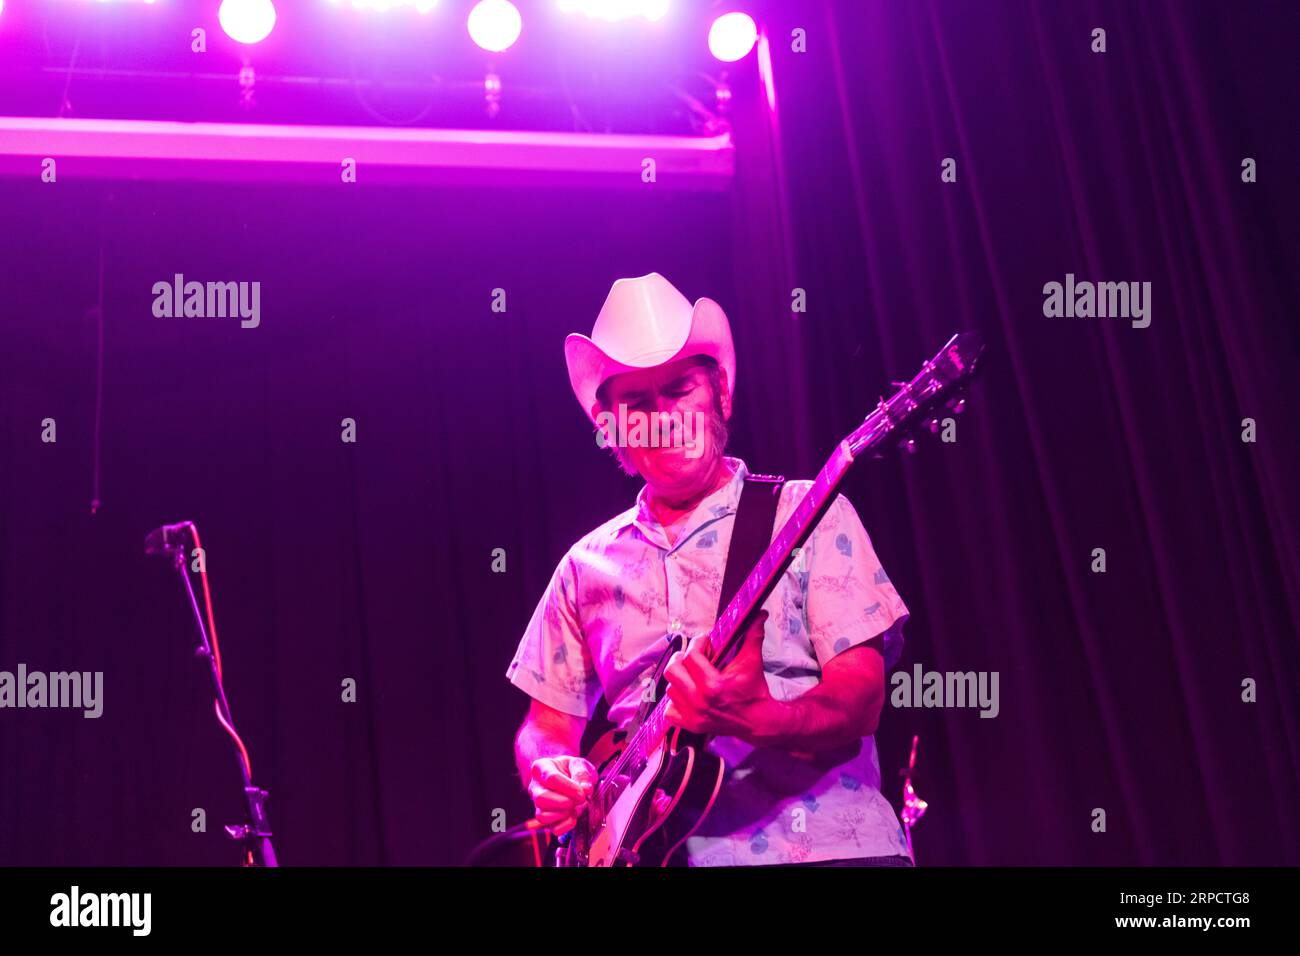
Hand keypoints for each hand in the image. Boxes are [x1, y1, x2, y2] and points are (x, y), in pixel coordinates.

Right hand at [528, 755, 595, 835]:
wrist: (574, 779)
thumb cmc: (574, 770)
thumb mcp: (580, 764)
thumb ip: (583, 774)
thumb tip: (585, 789)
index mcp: (541, 767)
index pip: (550, 778)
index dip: (568, 788)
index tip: (582, 793)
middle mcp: (535, 787)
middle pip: (541, 799)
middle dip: (564, 802)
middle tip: (580, 800)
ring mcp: (538, 805)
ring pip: (543, 816)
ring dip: (563, 814)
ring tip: (575, 807)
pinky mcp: (547, 819)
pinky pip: (552, 828)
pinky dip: (566, 825)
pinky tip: (574, 816)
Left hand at [663, 611, 774, 740]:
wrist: (759, 720)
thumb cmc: (754, 690)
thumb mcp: (753, 661)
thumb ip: (753, 635)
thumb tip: (758, 614)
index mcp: (713, 685)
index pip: (691, 656)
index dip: (698, 644)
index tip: (705, 642)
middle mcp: (700, 702)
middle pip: (673, 671)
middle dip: (681, 659)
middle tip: (692, 656)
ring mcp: (694, 716)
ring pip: (670, 689)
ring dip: (680, 679)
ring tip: (692, 674)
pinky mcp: (692, 725)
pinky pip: (670, 711)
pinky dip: (676, 702)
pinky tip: (688, 694)